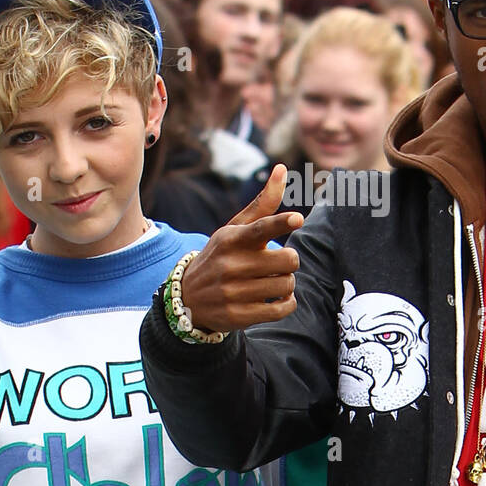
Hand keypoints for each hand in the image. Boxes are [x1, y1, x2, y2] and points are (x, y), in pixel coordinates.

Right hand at [179, 164, 303, 331]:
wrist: (188, 297)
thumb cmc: (222, 255)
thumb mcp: (235, 229)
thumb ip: (263, 202)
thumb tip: (282, 169)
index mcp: (232, 239)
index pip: (260, 228)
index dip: (281, 223)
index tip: (297, 218)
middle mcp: (230, 265)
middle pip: (288, 260)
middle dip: (290, 262)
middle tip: (278, 264)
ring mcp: (233, 292)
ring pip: (287, 285)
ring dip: (287, 283)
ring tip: (272, 281)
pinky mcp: (238, 316)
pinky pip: (282, 309)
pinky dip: (287, 303)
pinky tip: (276, 298)